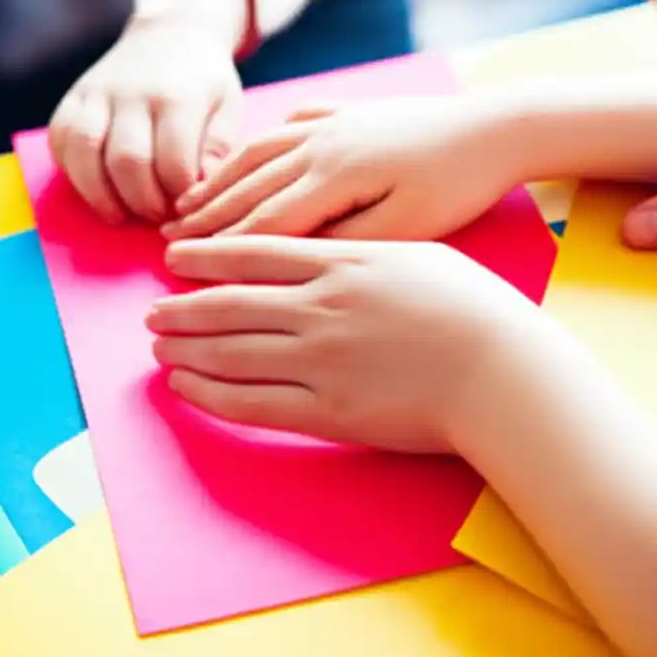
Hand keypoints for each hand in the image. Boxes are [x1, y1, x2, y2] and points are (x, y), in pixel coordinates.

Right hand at [49, 16, 242, 224]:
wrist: (168, 34)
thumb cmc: (203, 83)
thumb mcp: (228, 107)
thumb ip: (218, 149)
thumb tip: (200, 191)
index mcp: (177, 97)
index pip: (173, 162)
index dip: (179, 197)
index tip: (187, 209)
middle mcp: (132, 93)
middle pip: (127, 162)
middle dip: (142, 202)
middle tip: (157, 217)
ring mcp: (97, 94)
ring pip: (85, 154)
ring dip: (102, 196)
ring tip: (121, 214)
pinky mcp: (72, 99)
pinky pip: (61, 142)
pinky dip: (73, 174)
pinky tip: (96, 188)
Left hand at [145, 236, 542, 452]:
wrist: (505, 370)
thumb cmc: (473, 308)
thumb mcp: (414, 253)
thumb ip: (358, 249)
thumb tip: (319, 247)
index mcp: (343, 261)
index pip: (254, 253)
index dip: (206, 256)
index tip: (174, 257)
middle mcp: (322, 306)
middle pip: (230, 303)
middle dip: (182, 307)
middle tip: (151, 311)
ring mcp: (321, 359)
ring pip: (232, 351)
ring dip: (186, 348)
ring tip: (158, 346)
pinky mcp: (329, 409)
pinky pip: (253, 402)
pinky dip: (211, 393)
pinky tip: (185, 386)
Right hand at [161, 96, 521, 240]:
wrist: (495, 128)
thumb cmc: (456, 187)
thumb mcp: (405, 229)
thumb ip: (344, 243)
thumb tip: (291, 260)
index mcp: (335, 177)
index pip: (263, 219)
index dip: (219, 246)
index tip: (183, 266)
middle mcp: (323, 145)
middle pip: (250, 185)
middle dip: (206, 215)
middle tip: (167, 240)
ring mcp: (334, 124)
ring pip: (260, 153)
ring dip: (222, 180)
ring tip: (188, 202)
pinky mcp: (349, 115)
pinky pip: (288, 127)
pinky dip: (259, 146)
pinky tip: (246, 156)